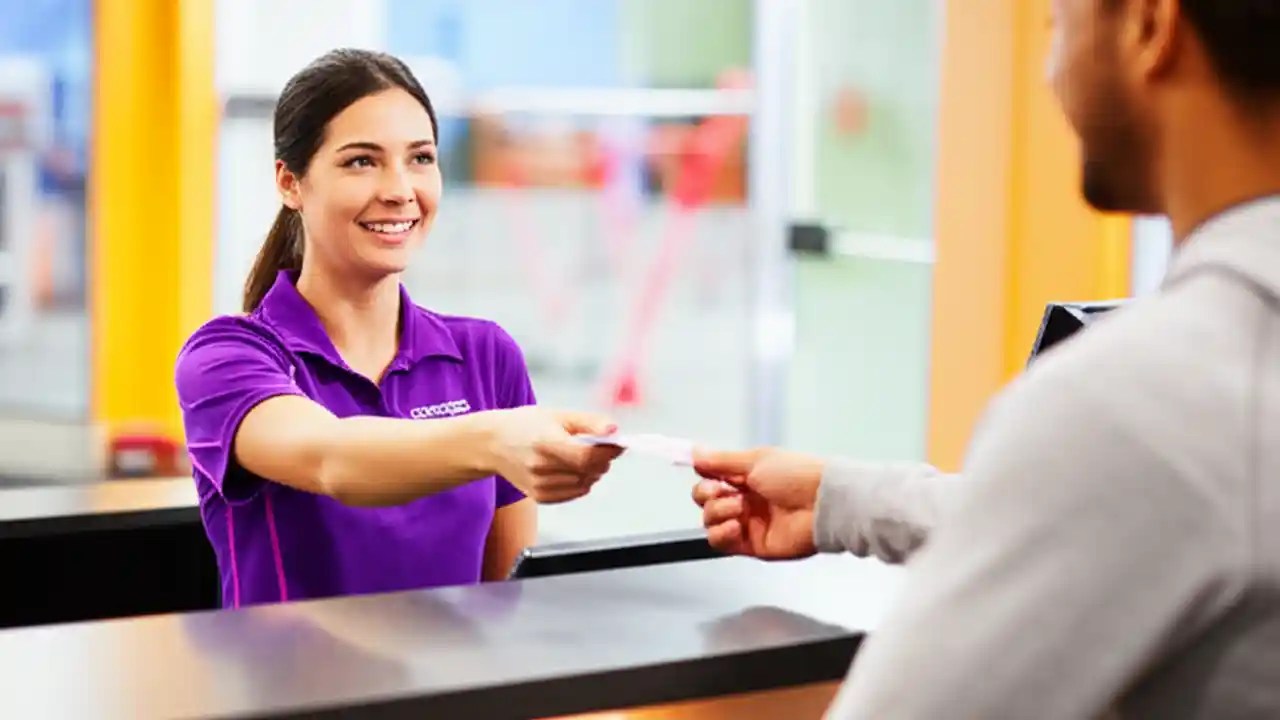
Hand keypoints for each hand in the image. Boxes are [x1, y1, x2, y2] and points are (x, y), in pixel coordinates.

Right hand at [484, 407, 623, 503]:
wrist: (494, 443)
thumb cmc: (528, 425)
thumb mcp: (558, 415)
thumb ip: (590, 422)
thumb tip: (615, 431)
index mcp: (545, 443)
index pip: (586, 456)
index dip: (608, 452)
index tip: (618, 443)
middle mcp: (540, 468)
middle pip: (589, 471)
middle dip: (604, 460)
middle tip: (602, 447)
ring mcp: (539, 485)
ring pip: (586, 484)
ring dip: (594, 471)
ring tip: (583, 455)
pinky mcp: (539, 497)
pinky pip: (575, 492)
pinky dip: (582, 481)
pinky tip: (572, 468)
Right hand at [691, 447, 823, 558]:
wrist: (822, 504)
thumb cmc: (798, 476)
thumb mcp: (755, 460)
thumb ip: (721, 460)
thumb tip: (696, 453)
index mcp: (748, 477)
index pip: (712, 479)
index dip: (704, 478)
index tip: (704, 474)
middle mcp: (746, 500)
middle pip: (706, 501)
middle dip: (707, 495)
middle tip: (723, 491)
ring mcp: (748, 523)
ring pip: (710, 522)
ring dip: (717, 512)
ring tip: (740, 508)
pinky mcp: (752, 545)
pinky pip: (721, 542)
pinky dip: (722, 533)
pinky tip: (736, 525)